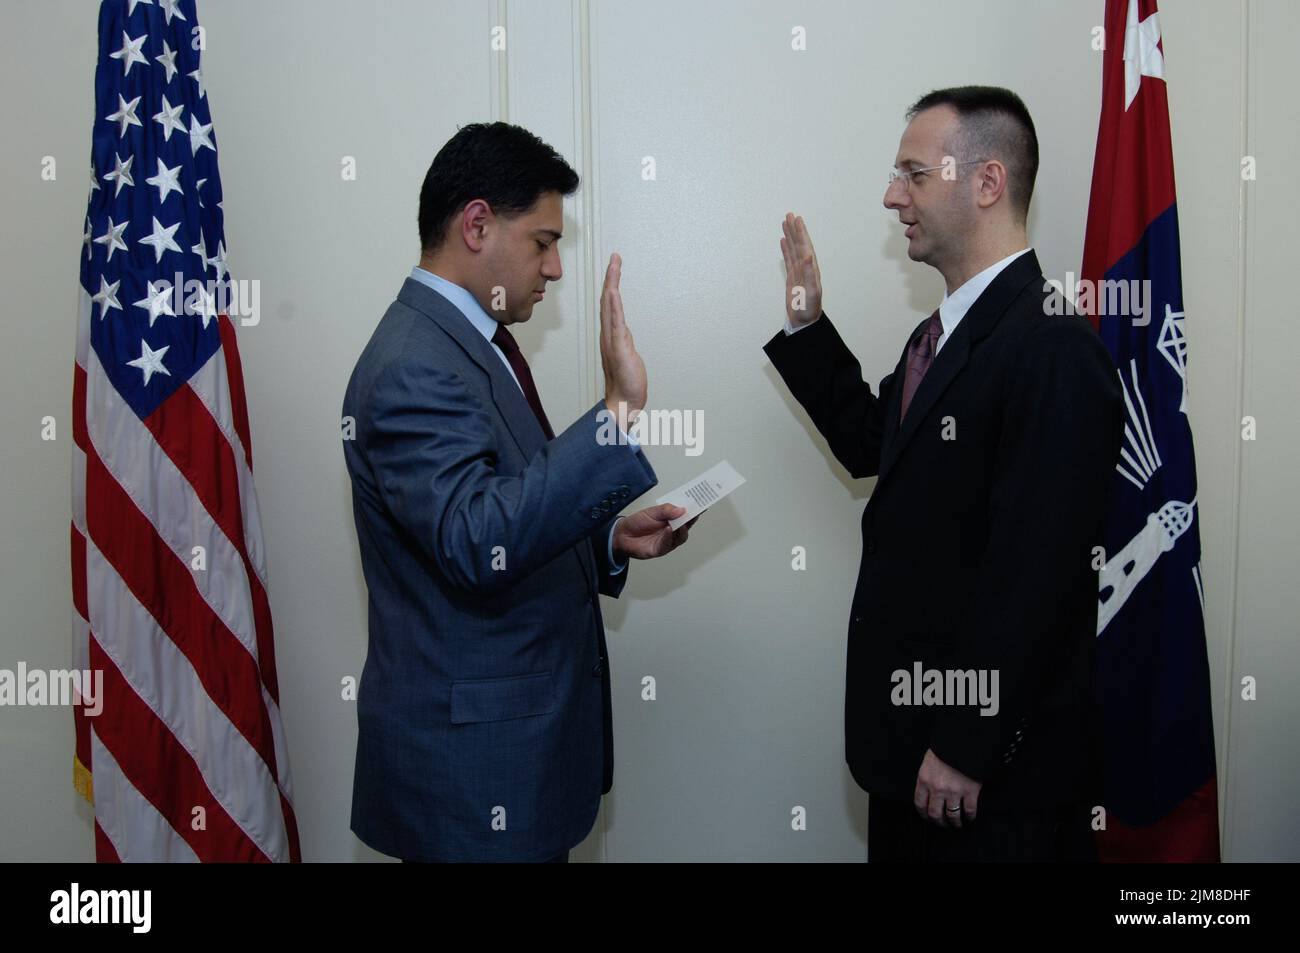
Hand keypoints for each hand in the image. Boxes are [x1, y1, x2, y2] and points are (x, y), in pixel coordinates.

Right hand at [599, 253, 646, 431]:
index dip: (612, 284)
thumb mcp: (627, 355)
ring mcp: (613, 339)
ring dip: (612, 285)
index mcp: (612, 334)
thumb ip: (624, 342)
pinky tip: (612, 292)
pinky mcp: (619, 347)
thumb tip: (623, 332)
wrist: (624, 402)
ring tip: (614, 266)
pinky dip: (613, 306)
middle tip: (615, 256)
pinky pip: (615, 323)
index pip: (611, 304)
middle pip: (608, 300)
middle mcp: (609, 334)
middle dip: (612, 277)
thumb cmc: (626, 381)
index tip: (615, 266)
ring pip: (611, 307)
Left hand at [613, 504, 698, 559]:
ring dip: (682, 529)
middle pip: (687, 525)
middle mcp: (672, 530)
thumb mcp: (651, 512)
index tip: (703, 504)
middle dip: (692, 519)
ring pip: (681, 536)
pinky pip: (668, 543)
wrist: (622, 535)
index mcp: (672, 519)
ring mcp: (668, 540)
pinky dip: (669, 536)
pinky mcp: (661, 549)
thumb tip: (681, 509)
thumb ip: (666, 510)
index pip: (686, 514)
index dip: (695, 509)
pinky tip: (669, 529)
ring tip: (680, 522)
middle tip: (696, 512)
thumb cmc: (637, 522)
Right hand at [780, 212, 822, 328]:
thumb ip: (810, 273)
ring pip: (794, 250)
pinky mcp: (793, 277)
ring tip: (785, 223)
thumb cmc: (809, 309)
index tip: (796, 220)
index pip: (805, 246)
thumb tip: (807, 255)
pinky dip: (786, 250)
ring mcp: (799, 272)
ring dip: (790, 236)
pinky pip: (789, 260)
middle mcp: (806, 267)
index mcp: (811, 268)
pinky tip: (784, 242)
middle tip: (789, 215)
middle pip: (800, 244)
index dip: (801, 233)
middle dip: (795, 230)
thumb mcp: (811, 292)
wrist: (804, 322)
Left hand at [913, 748, 981, 828]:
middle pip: (935, 813)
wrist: (962, 740)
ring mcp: (954, 792)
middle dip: (938, 821)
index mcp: (924, 780)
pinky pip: (969, 810)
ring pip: (952, 815)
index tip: (927, 817)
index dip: (923, 813)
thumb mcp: (928, 761)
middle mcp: (937, 789)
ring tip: (956, 824)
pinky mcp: (970, 792)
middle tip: (942, 824)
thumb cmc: (945, 748)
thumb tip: (927, 789)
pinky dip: (970, 816)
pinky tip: (970, 817)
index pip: (919, 803)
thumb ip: (927, 777)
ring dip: (954, 822)